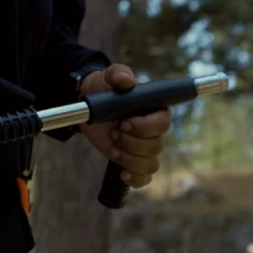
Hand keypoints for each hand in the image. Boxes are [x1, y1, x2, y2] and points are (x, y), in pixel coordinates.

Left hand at [77, 64, 171, 188]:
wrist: (90, 106)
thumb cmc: (103, 89)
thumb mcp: (107, 77)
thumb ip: (118, 74)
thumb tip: (126, 80)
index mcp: (155, 110)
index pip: (163, 123)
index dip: (145, 127)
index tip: (124, 123)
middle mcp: (155, 131)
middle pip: (156, 147)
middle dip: (131, 143)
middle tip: (114, 132)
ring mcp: (145, 149)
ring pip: (151, 164)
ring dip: (129, 159)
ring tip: (113, 147)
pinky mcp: (134, 162)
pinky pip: (144, 178)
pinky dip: (135, 178)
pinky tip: (121, 173)